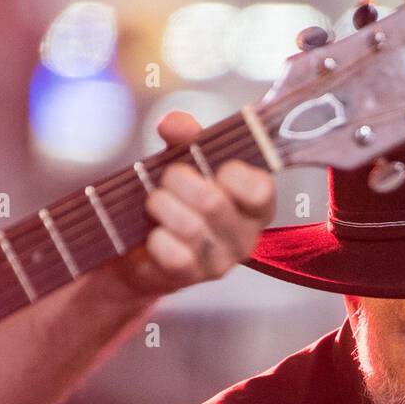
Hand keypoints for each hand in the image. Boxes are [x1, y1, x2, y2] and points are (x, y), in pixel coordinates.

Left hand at [106, 111, 275, 297]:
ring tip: (155, 204)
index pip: (261, 190)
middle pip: (214, 202)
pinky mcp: (191, 278)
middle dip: (178, 180)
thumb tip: (175, 125)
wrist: (143, 249)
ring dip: (161, 205)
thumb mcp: (185, 160)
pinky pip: (174, 254)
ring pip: (189, 226)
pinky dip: (156, 238)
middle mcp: (244, 238)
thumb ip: (187, 138)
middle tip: (167, 179)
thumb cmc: (176, 200)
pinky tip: (154, 235)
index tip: (215, 167)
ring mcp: (219, 262)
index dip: (233, 173)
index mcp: (254, 207)